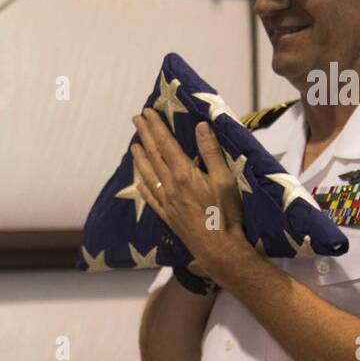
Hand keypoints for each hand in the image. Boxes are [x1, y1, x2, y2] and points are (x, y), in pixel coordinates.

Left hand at [130, 109, 252, 280]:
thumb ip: (212, 152)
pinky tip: (139, 181)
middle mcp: (170, 185)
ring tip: (133, 145)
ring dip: (140, 158)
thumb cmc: (225, 213)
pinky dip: (143, 185)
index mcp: (184, 173)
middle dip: (145, 135)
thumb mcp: (225, 179)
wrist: (218, 249)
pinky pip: (151, 197)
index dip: (156, 127)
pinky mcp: (167, 216)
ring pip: (148, 174)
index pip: (166, 144)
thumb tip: (201, 125)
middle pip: (154, 155)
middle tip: (136, 119)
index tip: (147, 112)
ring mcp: (166, 202)